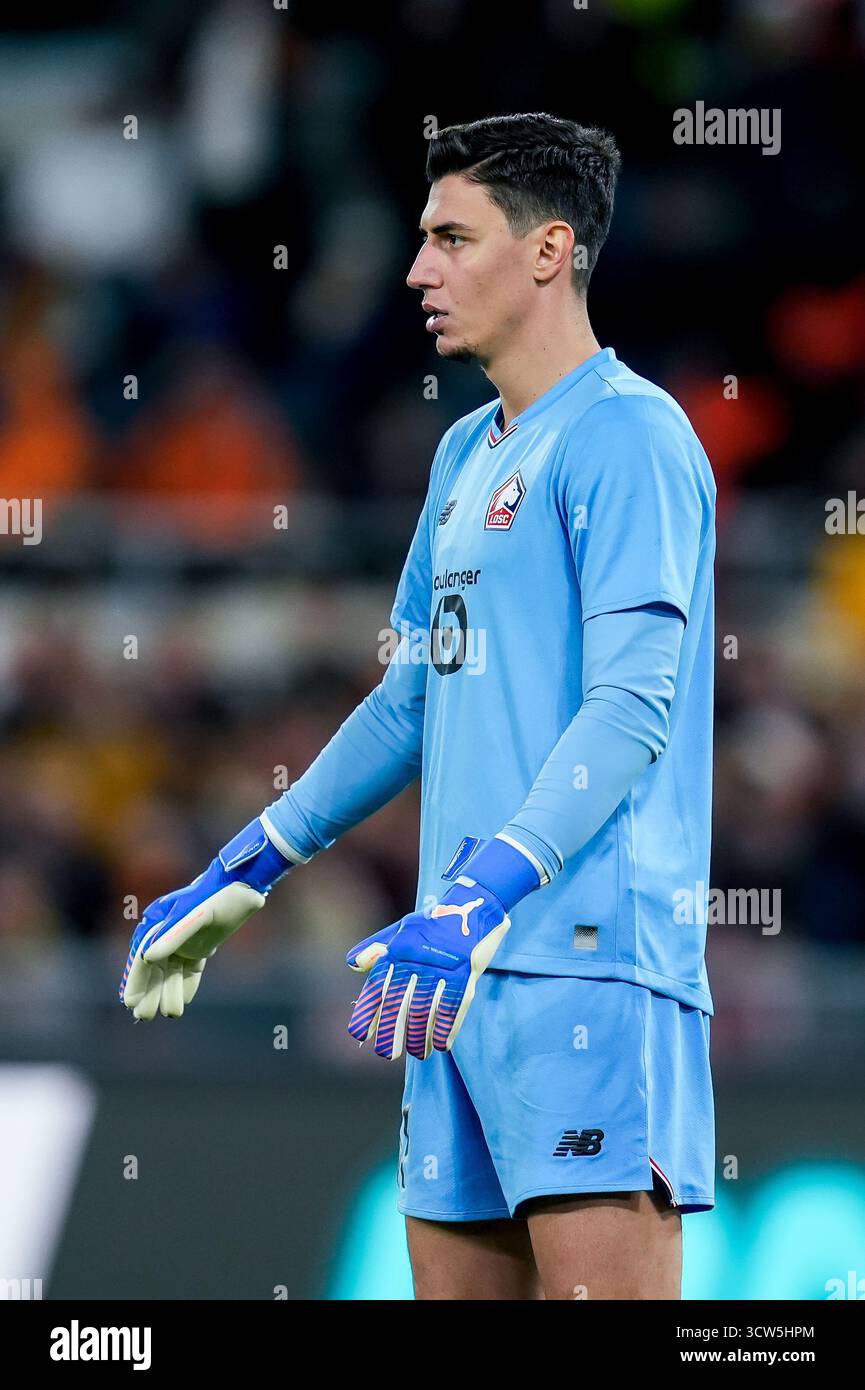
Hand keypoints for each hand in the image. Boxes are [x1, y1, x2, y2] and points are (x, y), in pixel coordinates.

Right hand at [119, 817, 296, 1020]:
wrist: (243, 884)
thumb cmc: (217, 896)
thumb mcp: (196, 915)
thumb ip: (172, 936)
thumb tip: (146, 956)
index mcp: (159, 922)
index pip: (143, 958)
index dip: (136, 980)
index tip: (130, 1003)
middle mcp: (168, 932)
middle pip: (156, 968)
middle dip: (151, 992)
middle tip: (146, 1016)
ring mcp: (186, 939)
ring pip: (173, 972)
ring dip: (170, 991)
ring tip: (171, 1013)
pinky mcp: (202, 945)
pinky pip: (191, 969)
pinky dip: (188, 983)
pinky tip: (185, 1000)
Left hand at [346, 882, 510, 1059]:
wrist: (474, 902)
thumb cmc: (435, 920)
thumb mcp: (403, 928)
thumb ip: (378, 947)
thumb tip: (353, 964)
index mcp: (399, 950)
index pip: (378, 986)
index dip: (368, 1012)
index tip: (361, 1035)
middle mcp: (418, 959)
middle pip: (399, 1003)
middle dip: (391, 1032)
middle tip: (387, 1053)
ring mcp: (443, 966)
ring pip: (426, 1010)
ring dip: (420, 1037)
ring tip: (419, 1053)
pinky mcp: (467, 972)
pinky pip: (454, 1005)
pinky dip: (447, 1028)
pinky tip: (442, 1044)